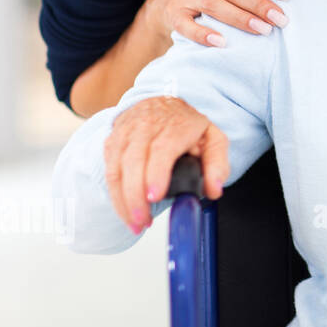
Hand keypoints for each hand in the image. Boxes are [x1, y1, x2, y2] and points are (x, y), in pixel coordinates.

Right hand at [103, 96, 229, 234]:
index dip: (156, 174)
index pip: (161, 149)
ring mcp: (125, 136)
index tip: (154, 196)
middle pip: (134, 162)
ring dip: (122, 201)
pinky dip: (115, 196)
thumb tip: (214, 191)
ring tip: (135, 224)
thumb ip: (217, 165)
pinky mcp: (111, 144)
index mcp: (174, 127)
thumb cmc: (187, 125)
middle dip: (135, 196)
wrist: (159, 103)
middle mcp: (145, 128)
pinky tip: (126, 213)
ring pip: (116, 169)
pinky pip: (109, 172)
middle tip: (143, 221)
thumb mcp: (213, 139)